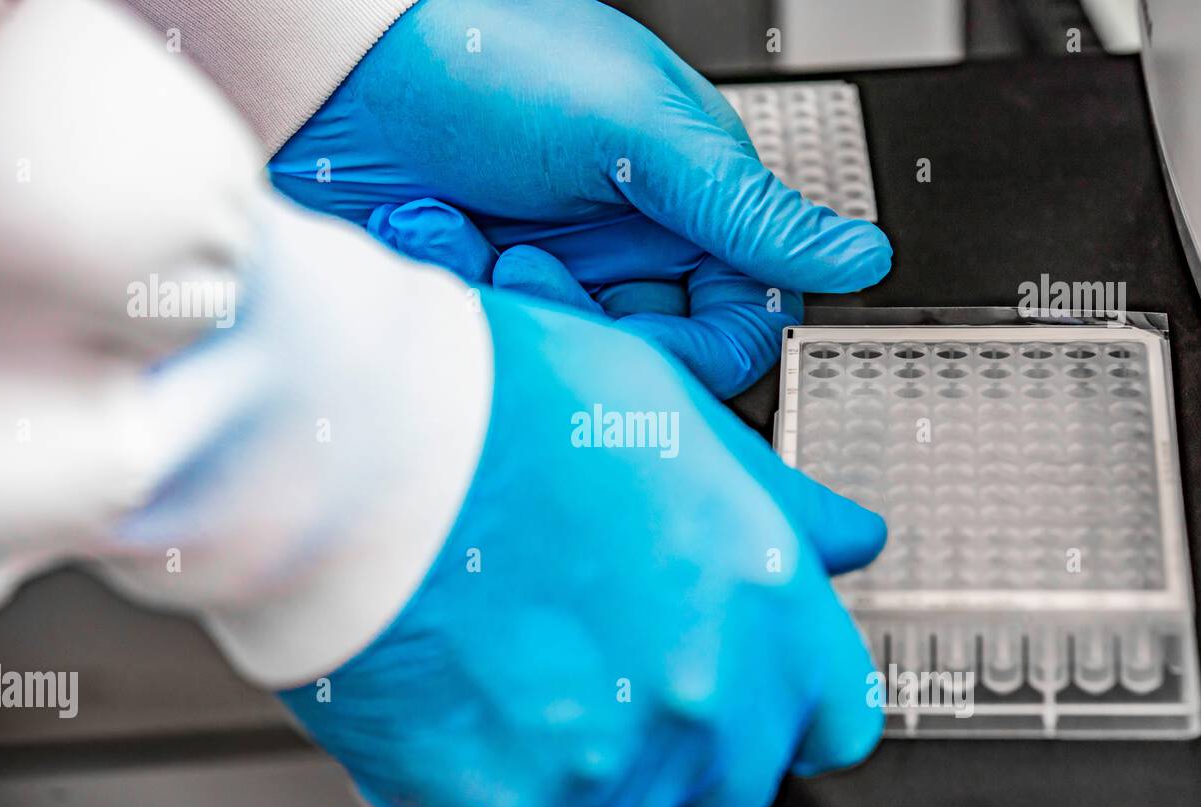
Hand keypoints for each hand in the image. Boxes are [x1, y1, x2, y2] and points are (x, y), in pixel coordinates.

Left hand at [268, 0, 891, 393]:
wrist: (340, 63)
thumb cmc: (490, 57)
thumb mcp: (640, 131)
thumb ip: (748, 209)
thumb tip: (860, 258)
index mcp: (688, 197)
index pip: (739, 316)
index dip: (703, 344)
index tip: (653, 339)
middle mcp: (626, 241)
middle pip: (655, 349)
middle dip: (594, 325)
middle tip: (540, 274)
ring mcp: (556, 268)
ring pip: (579, 354)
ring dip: (526, 307)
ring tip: (480, 239)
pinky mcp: (491, 291)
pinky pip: (510, 341)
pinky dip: (472, 296)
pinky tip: (439, 234)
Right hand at [279, 288, 886, 806]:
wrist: (353, 445)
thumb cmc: (499, 407)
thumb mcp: (670, 413)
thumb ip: (776, 505)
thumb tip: (846, 539)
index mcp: (761, 601)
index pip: (834, 721)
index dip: (782, 704)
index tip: (737, 687)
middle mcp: (699, 696)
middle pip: (730, 787)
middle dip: (681, 742)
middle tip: (601, 665)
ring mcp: (602, 767)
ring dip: (583, 768)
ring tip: (516, 666)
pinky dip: (496, 797)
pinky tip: (465, 706)